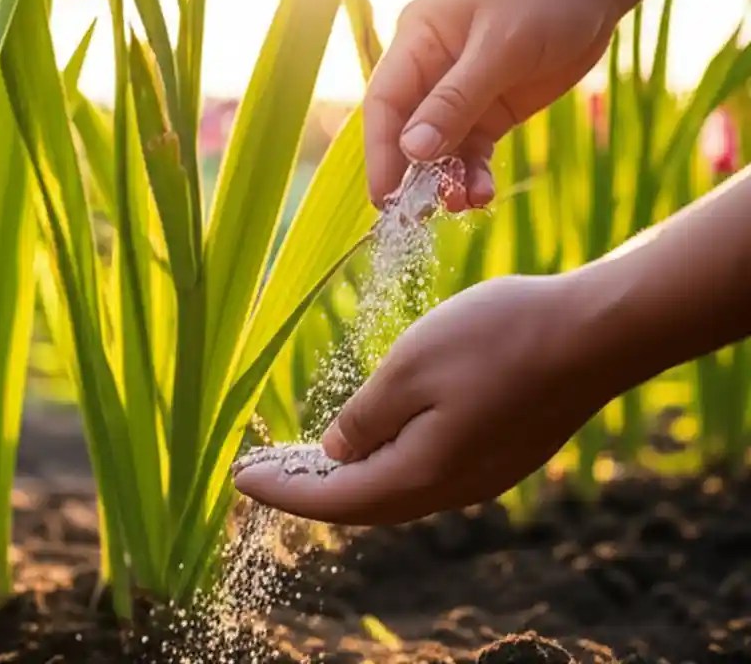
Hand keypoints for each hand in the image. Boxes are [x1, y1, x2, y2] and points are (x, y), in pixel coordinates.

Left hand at [234, 274, 616, 524]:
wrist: (597, 332)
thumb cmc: (498, 338)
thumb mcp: (409, 366)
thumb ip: (365, 418)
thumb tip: (337, 454)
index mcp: (420, 474)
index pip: (333, 500)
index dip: (282, 491)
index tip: (238, 477)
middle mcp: (450, 490)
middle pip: (363, 504)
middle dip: (307, 490)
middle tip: (262, 471)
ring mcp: (481, 476)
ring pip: (396, 490)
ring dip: (346, 478)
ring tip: (305, 459)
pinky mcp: (500, 456)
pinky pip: (425, 473)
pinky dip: (384, 463)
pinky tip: (370, 441)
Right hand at [365, 0, 627, 211]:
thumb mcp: (502, 48)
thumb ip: (456, 100)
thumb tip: (413, 150)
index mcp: (417, 41)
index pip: (385, 102)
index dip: (380, 150)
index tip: (384, 195)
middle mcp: (429, 70)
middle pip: (405, 132)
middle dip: (411, 174)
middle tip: (418, 214)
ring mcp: (458, 95)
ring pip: (438, 150)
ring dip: (446, 180)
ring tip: (462, 203)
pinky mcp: (488, 113)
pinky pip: (470, 153)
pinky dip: (473, 176)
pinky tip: (482, 194)